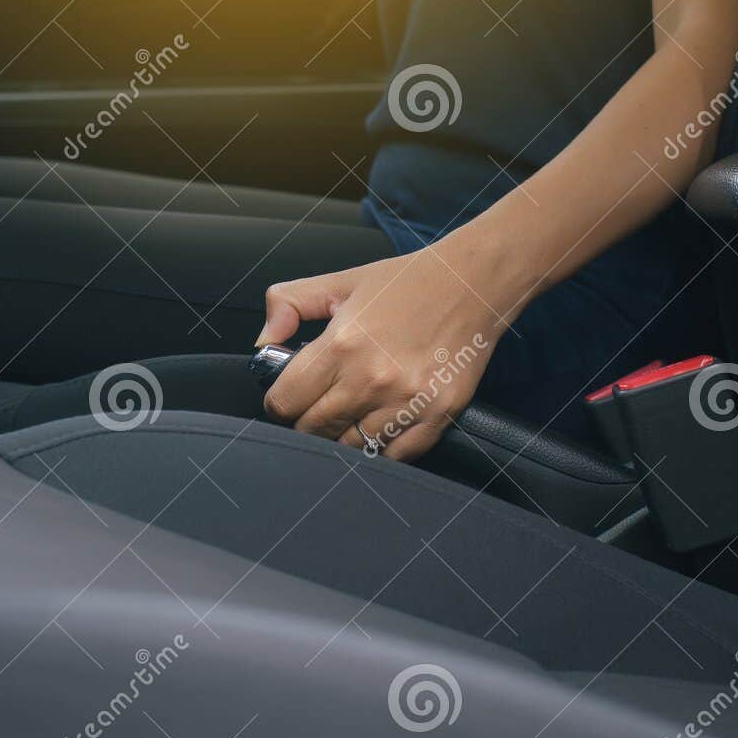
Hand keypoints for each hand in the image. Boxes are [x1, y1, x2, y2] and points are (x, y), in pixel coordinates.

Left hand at [255, 241, 508, 460]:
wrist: (473, 282)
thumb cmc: (407, 282)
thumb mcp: (340, 282)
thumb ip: (289, 304)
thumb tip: (264, 344)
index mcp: (342, 344)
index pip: (285, 401)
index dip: (279, 401)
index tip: (289, 396)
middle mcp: (372, 378)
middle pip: (314, 430)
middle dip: (308, 419)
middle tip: (320, 402)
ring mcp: (407, 402)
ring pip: (351, 448)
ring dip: (344, 435)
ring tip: (353, 409)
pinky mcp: (438, 416)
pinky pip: (394, 455)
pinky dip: (382, 446)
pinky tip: (381, 422)